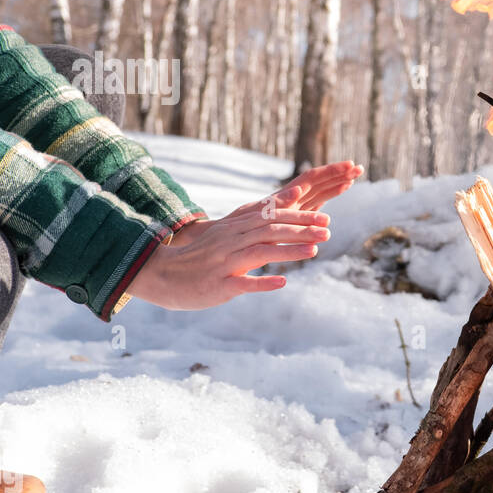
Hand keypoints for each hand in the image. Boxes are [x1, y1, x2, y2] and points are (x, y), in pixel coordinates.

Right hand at [129, 161, 362, 309]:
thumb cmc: (202, 256)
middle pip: (270, 231)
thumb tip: (282, 207)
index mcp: (235, 229)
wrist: (163, 275)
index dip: (299, 216)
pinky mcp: (218, 285)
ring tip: (315, 251)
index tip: (325, 218)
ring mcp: (224, 263)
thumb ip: (254, 222)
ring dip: (288, 251)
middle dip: (301, 230)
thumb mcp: (227, 234)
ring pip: (259, 253)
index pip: (272, 218)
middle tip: (329, 230)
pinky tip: (282, 284)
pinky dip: (262, 283)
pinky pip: (242, 283)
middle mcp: (231, 242)